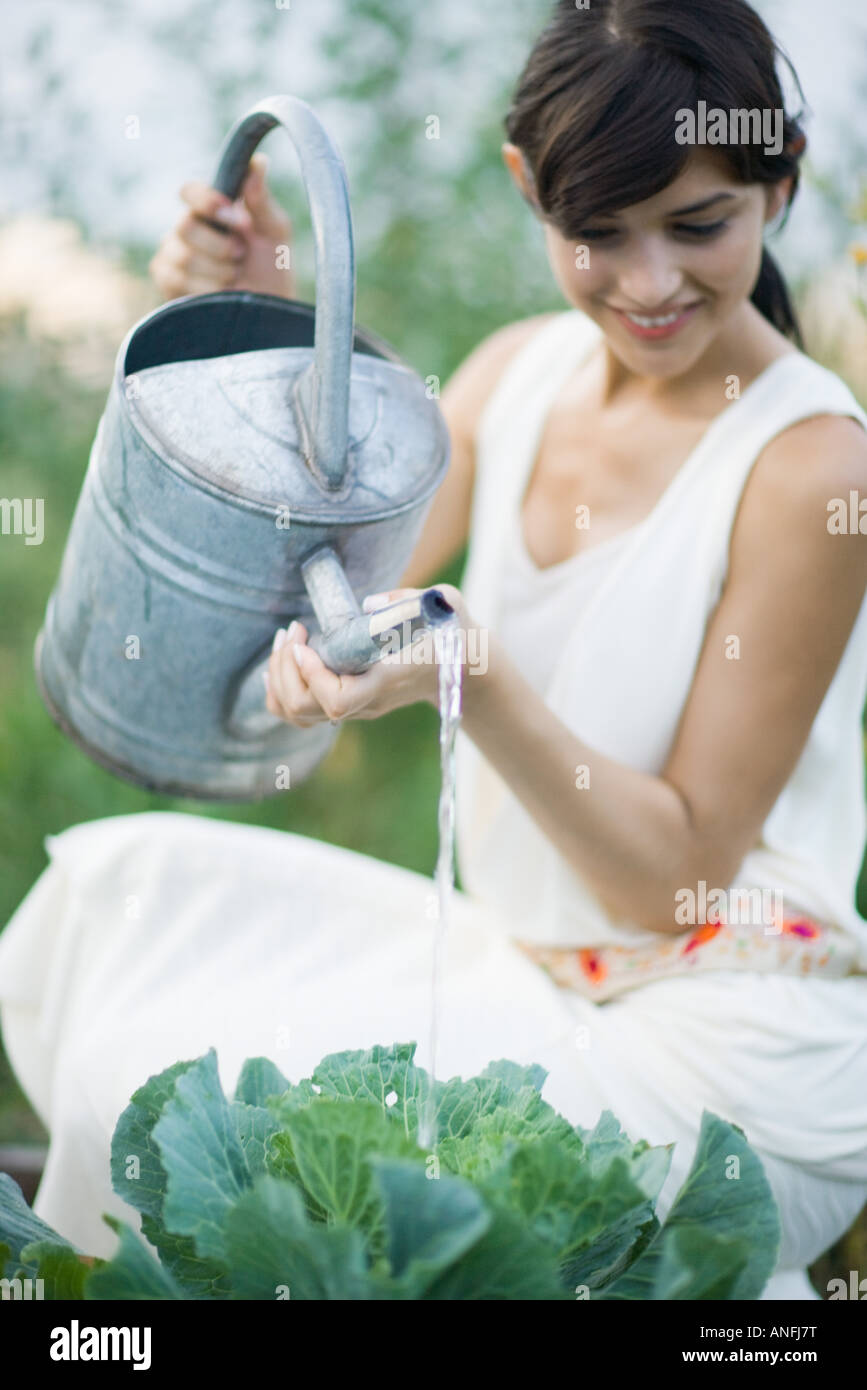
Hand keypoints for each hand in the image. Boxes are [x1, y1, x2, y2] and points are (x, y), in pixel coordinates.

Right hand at [149, 153, 295, 300]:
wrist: (267, 311)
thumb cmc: (272, 268)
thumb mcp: (275, 232)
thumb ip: (262, 200)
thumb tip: (259, 162)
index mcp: (210, 208)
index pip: (189, 191)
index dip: (208, 202)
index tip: (238, 220)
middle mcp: (186, 227)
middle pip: (185, 225)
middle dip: (221, 247)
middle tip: (241, 256)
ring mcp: (172, 254)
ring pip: (183, 256)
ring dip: (218, 271)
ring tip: (234, 278)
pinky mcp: (167, 281)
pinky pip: (176, 280)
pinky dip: (206, 289)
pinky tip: (219, 294)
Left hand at [264, 584, 476, 726]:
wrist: (462, 667)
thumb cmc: (452, 631)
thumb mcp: (446, 605)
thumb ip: (410, 600)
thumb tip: (369, 604)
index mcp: (389, 680)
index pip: (339, 700)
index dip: (312, 676)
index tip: (306, 643)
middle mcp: (368, 702)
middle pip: (305, 707)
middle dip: (285, 668)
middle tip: (293, 631)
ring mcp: (356, 708)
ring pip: (295, 712)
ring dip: (279, 676)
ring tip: (287, 640)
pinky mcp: (347, 705)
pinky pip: (298, 711)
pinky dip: (280, 688)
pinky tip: (283, 660)